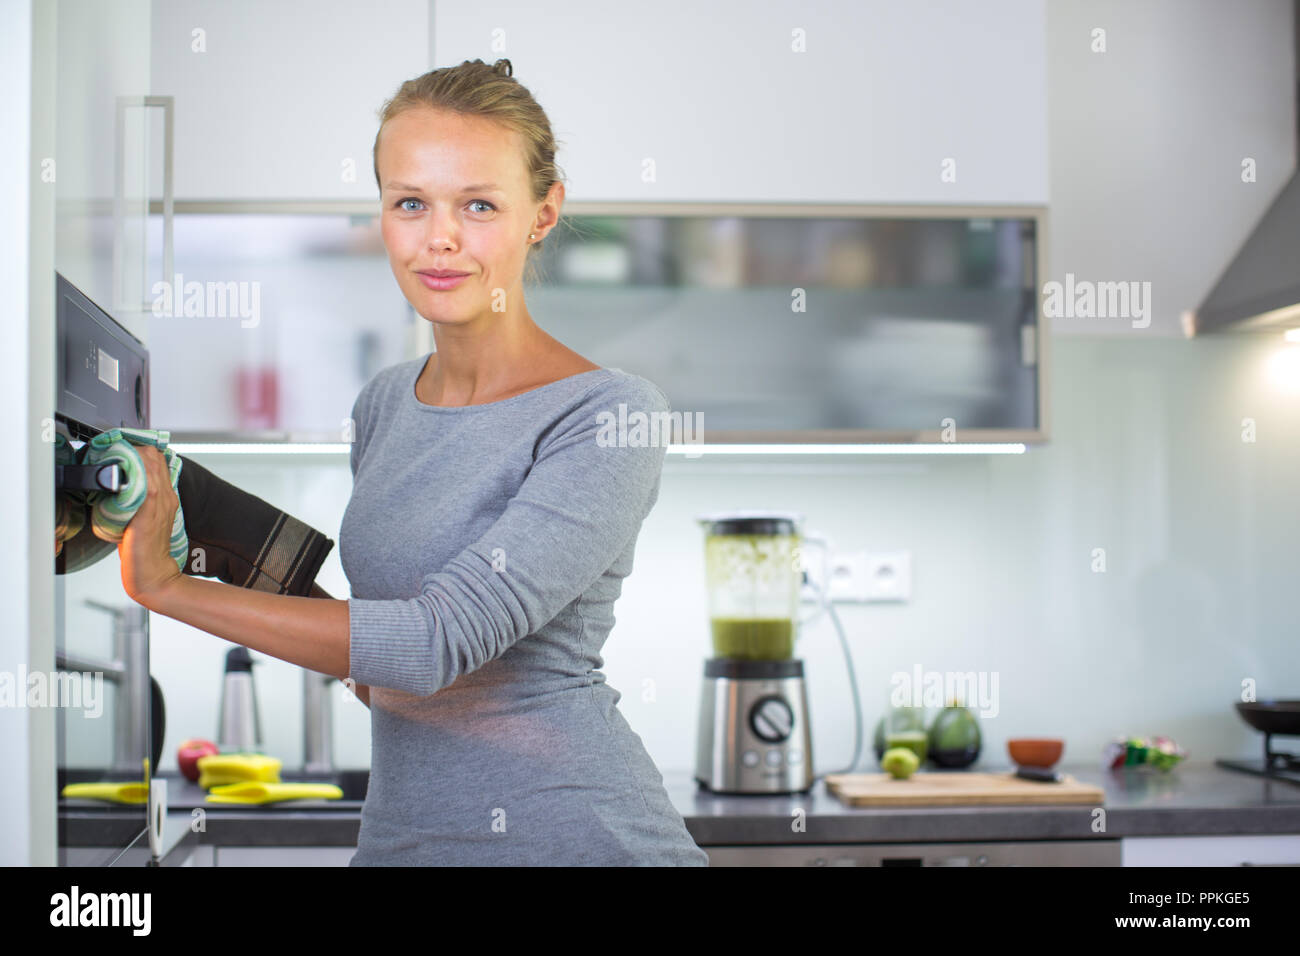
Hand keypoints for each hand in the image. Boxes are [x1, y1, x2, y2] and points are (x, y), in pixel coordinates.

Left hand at [119, 445, 183, 606]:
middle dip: (132, 448)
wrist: (153, 574)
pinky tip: (119, 472)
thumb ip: (139, 503)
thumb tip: (122, 490)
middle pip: (153, 455)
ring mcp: (158, 503)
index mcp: (167, 497)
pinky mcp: (146, 512)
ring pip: (149, 464)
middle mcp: (165, 497)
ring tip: (114, 458)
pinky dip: (132, 475)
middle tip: (115, 451)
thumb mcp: (145, 520)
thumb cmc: (145, 552)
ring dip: (131, 456)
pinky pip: (144, 484)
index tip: (123, 450)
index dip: (140, 449)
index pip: (158, 459)